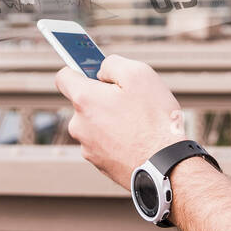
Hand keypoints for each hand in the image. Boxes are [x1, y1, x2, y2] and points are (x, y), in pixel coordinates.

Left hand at [53, 55, 186, 187]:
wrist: (166, 166)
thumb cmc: (154, 119)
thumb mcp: (139, 74)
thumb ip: (112, 64)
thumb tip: (101, 70)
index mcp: (84, 100)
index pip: (64, 76)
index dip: (78, 68)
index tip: (91, 68)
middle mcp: (79, 125)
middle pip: (84, 101)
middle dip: (103, 97)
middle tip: (129, 98)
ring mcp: (88, 147)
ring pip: (96, 123)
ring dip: (111, 119)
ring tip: (139, 122)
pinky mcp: (100, 164)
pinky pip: (105, 142)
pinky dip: (117, 138)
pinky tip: (138, 139)